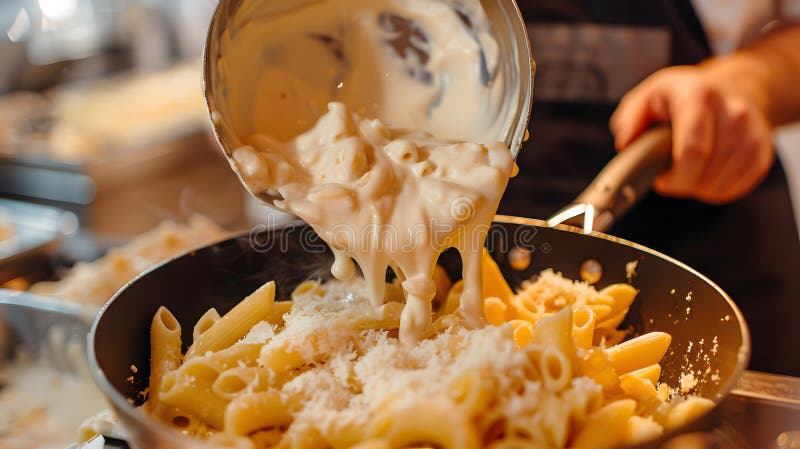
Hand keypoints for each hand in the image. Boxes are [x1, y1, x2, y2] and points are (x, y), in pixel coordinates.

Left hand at [610, 65, 773, 203]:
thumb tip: (626, 144)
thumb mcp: (647, 96)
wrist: (732, 89)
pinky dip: (717, 191)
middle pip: (705, 172)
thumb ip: (630, 119)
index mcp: (698, 96)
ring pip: (720, 183)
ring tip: (687, 173)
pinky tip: (706, 177)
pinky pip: (737, 187)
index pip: (692, 150)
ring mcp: (752, 131)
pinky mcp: (763, 150)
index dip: (674, 176)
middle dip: (682, 184)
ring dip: (698, 188)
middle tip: (670, 179)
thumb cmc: (682, 98)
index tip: (661, 180)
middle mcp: (732, 111)